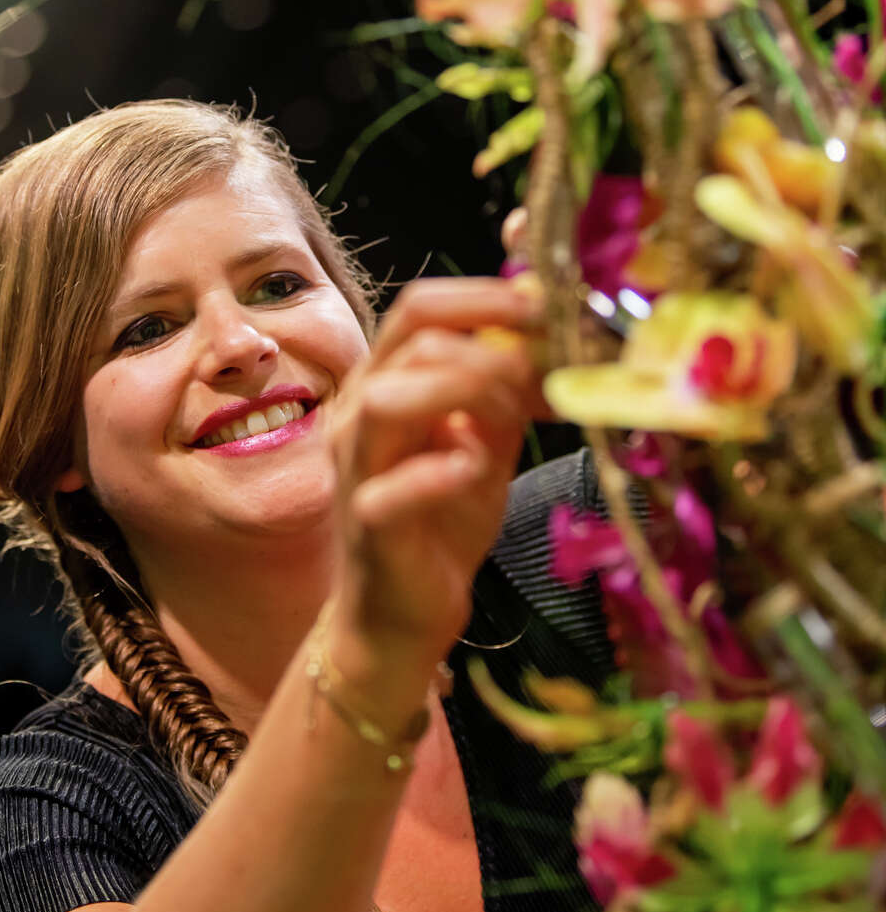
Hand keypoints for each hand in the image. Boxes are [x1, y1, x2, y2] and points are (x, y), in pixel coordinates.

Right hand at [323, 277, 548, 656]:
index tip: (544, 308)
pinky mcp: (368, 525)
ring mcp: (357, 469)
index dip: (484, 297)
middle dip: (491, 344)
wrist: (400, 614)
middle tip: (544, 372)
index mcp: (383, 383)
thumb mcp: (484, 444)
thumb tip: (554, 342)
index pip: (419, 309)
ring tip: (513, 415)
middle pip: (410, 340)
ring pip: (387, 399)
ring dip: (464, 391)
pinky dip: (439, 471)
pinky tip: (474, 466)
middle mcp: (357, 415)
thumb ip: (505, 396)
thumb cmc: (438, 524)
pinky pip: (391, 490)